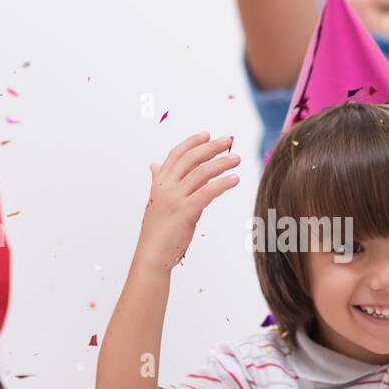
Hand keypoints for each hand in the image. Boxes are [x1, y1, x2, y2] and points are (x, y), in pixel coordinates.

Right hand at [135, 132, 240, 272]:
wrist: (152, 254)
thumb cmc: (157, 230)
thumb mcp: (157, 201)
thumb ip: (160, 182)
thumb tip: (155, 165)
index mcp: (159, 182)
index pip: (176, 154)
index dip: (192, 142)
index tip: (207, 134)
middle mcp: (165, 187)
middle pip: (191, 159)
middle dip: (211, 147)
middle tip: (228, 141)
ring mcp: (175, 198)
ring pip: (201, 173)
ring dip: (222, 163)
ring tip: (236, 159)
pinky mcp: (185, 211)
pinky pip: (208, 192)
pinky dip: (223, 183)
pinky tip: (235, 179)